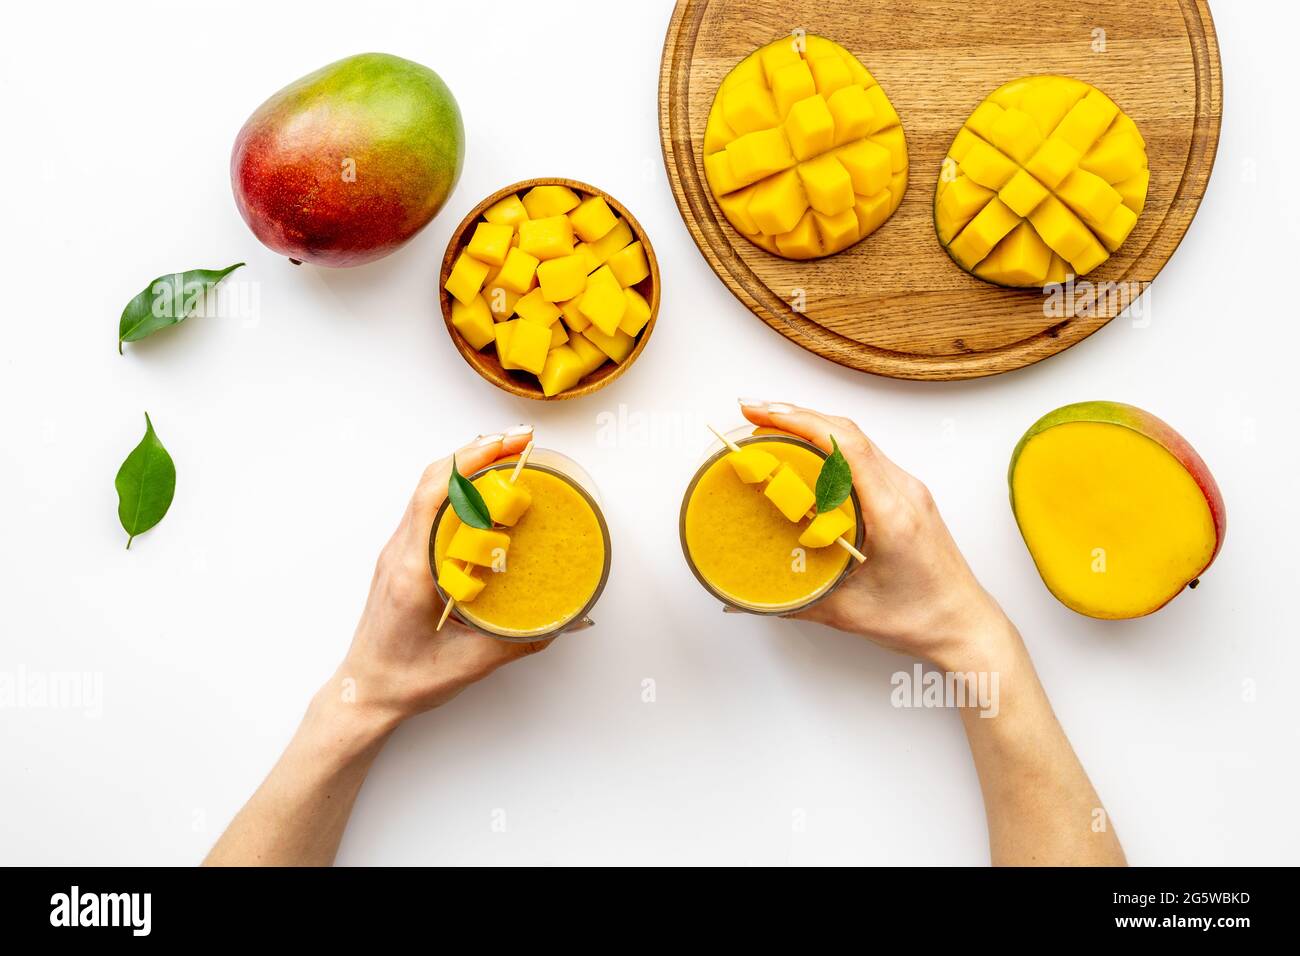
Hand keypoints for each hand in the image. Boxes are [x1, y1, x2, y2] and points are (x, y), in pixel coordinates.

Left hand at [325, 425, 550, 731]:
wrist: (365, 694)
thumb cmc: (405, 680)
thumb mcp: (472, 662)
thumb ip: (525, 639)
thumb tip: (570, 619)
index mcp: (412, 570)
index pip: (437, 494)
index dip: (472, 461)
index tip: (510, 445)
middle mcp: (399, 553)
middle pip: (433, 480)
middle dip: (478, 453)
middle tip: (520, 442)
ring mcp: (397, 553)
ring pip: (428, 491)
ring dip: (466, 467)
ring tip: (507, 457)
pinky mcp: (401, 560)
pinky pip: (426, 510)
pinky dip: (457, 491)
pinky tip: (483, 495)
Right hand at [739, 400, 1013, 670]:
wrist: (963, 624)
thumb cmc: (920, 618)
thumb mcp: (846, 613)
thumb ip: (791, 600)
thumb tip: (744, 593)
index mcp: (893, 514)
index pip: (847, 448)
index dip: (801, 422)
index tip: (763, 414)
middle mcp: (904, 491)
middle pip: (848, 433)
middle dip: (796, 415)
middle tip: (753, 414)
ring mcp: (908, 489)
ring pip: (856, 440)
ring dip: (813, 426)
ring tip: (771, 427)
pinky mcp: (906, 494)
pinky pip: (864, 456)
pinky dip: (830, 446)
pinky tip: (805, 453)